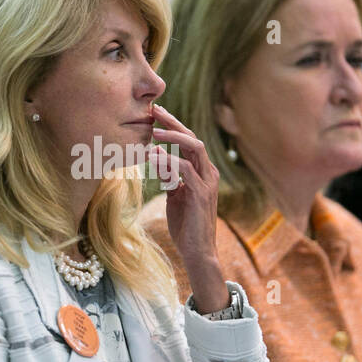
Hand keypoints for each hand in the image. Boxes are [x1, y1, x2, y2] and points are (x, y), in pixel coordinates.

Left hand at [149, 103, 227, 312]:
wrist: (197, 251)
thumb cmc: (186, 224)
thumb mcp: (175, 195)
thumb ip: (169, 176)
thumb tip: (157, 154)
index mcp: (202, 171)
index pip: (189, 141)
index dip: (173, 125)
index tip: (156, 113)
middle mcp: (208, 172)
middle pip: (193, 137)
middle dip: (173, 122)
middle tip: (155, 111)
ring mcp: (207, 182)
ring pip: (194, 148)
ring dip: (173, 137)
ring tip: (153, 132)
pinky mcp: (201, 193)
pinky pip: (186, 170)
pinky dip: (170, 161)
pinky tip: (155, 156)